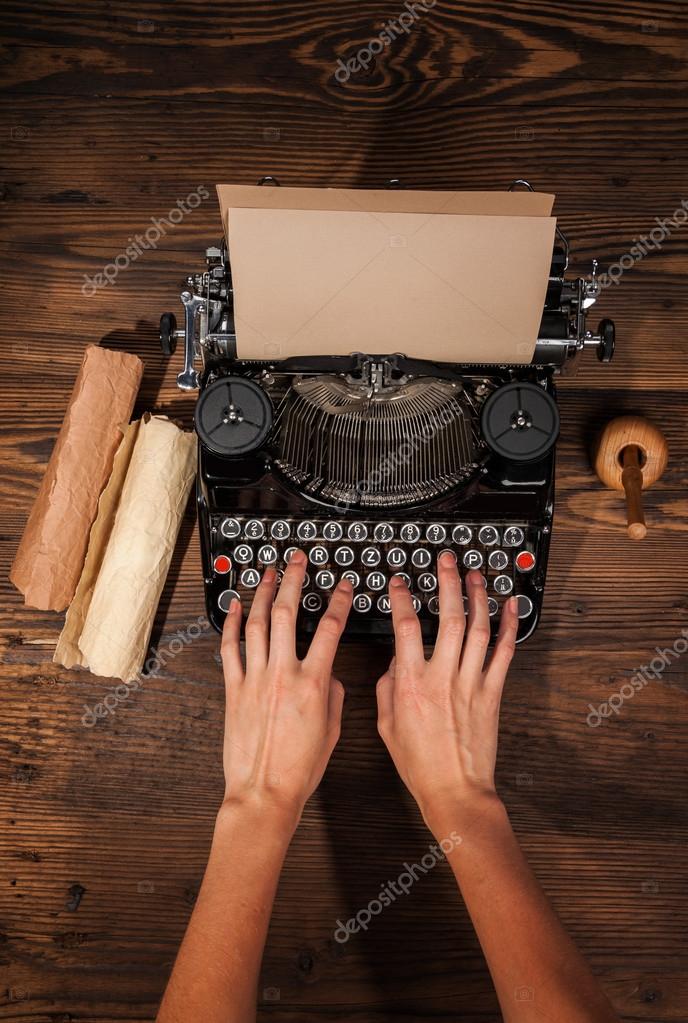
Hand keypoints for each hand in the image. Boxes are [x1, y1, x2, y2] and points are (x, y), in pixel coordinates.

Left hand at [220, 550, 352, 821]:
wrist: (264, 793)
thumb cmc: (299, 770)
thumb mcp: (332, 731)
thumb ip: (333, 695)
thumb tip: (329, 675)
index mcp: (314, 684)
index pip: (330, 629)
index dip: (339, 602)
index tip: (343, 586)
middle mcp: (283, 675)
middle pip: (286, 613)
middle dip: (292, 580)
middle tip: (296, 560)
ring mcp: (255, 679)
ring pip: (256, 623)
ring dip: (262, 592)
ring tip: (267, 572)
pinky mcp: (234, 690)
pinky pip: (230, 649)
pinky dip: (230, 624)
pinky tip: (234, 606)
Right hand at [376, 553, 517, 833]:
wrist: (455, 791)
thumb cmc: (420, 763)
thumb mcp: (387, 725)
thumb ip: (388, 687)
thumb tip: (394, 662)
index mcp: (412, 684)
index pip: (406, 628)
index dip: (402, 599)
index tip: (400, 583)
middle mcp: (443, 677)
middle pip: (449, 618)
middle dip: (448, 583)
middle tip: (447, 561)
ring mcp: (471, 683)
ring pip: (478, 629)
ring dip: (477, 596)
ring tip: (476, 574)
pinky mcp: (492, 693)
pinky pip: (503, 653)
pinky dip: (509, 627)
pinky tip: (510, 606)